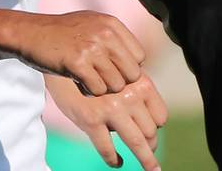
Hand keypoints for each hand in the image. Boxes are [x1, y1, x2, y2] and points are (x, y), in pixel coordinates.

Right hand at [7, 10, 145, 96]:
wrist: (28, 33)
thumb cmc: (61, 34)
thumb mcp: (91, 26)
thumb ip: (115, 40)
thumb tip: (139, 63)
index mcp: (111, 24)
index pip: (139, 57)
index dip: (126, 68)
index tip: (109, 68)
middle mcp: (105, 33)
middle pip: (132, 74)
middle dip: (118, 82)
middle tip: (98, 78)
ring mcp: (91, 47)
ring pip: (116, 85)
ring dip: (102, 88)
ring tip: (86, 78)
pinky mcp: (77, 63)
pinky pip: (98, 90)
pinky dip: (88, 92)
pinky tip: (76, 80)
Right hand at [47, 71, 168, 169]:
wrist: (61, 61)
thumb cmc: (94, 69)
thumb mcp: (122, 72)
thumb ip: (137, 91)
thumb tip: (153, 122)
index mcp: (140, 81)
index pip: (160, 116)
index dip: (156, 127)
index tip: (151, 132)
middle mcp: (128, 94)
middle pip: (151, 131)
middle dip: (150, 145)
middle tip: (149, 152)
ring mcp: (110, 108)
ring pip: (137, 142)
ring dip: (146, 159)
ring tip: (151, 168)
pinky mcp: (91, 119)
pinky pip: (108, 149)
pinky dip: (114, 160)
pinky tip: (117, 162)